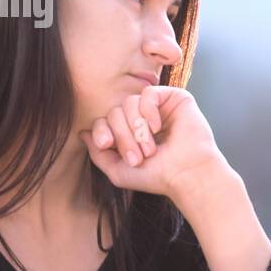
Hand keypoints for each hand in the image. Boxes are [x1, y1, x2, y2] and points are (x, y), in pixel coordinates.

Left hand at [79, 85, 229, 199]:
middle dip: (122, 135)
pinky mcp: (174, 98)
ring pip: (129, 102)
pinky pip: (148, 93)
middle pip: (115, 112)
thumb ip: (98, 154)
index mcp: (131, 133)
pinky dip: (148, 111)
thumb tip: (83, 133)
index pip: (104, 120)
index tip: (107, 145)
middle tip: (137, 157)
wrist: (186, 175)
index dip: (102, 130)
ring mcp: (159, 108)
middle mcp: (143, 118)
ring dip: (136, 128)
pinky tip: (158, 127)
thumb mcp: (117, 171)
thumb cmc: (157, 177)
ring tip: (150, 148)